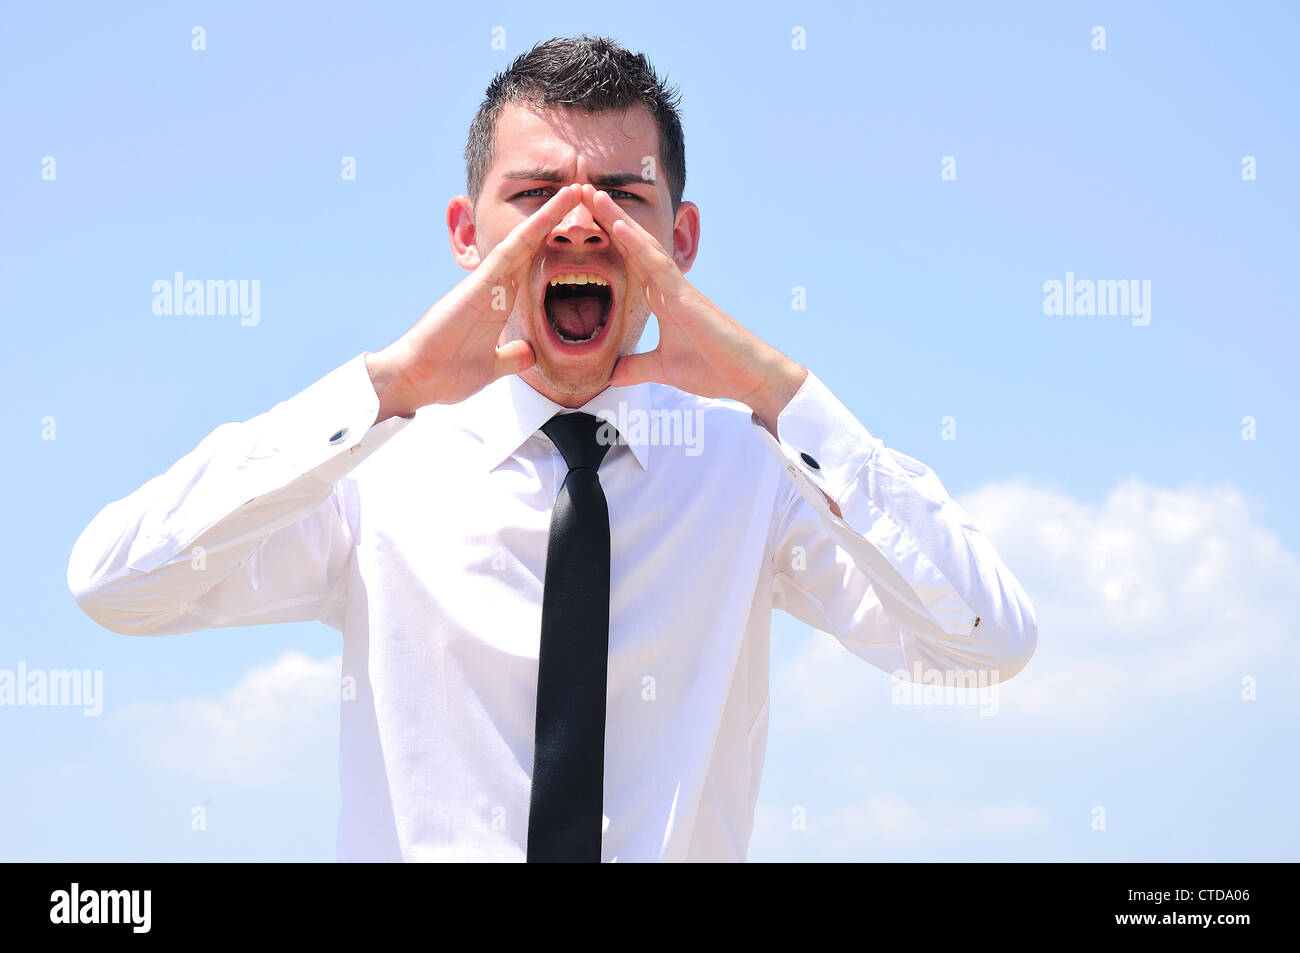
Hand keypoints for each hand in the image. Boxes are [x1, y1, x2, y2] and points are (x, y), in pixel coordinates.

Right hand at [366, 184, 584, 420]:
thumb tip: (529, 354)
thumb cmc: (447, 373)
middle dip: (557, 220)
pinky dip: (528, 233)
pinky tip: (549, 215)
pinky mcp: (477, 286)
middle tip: (584, 193)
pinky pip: (507, 254)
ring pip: (523, 240)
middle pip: (532, 245)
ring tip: (575, 191)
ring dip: (548, 215)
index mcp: (501, 303)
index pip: (535, 267)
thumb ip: (511, 356)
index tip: (585, 234)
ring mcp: (486, 283)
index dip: (557, 247)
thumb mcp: (493, 365)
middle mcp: (495, 286)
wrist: (416, 379)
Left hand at [580, 185, 806, 432]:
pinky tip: (618, 227)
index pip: (628, 261)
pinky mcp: (686, 297)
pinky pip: (657, 266)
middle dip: (607, 218)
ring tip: (593, 194)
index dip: (607, 239)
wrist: (747, 378)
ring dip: (617, 219)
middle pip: (631, 245)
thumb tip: (612, 375)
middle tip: (581, 190)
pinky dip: (637, 245)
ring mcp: (677, 288)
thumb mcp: (663, 369)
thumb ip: (637, 367)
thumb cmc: (713, 369)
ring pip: (642, 246)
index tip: (582, 219)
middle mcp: (667, 287)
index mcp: (660, 299)